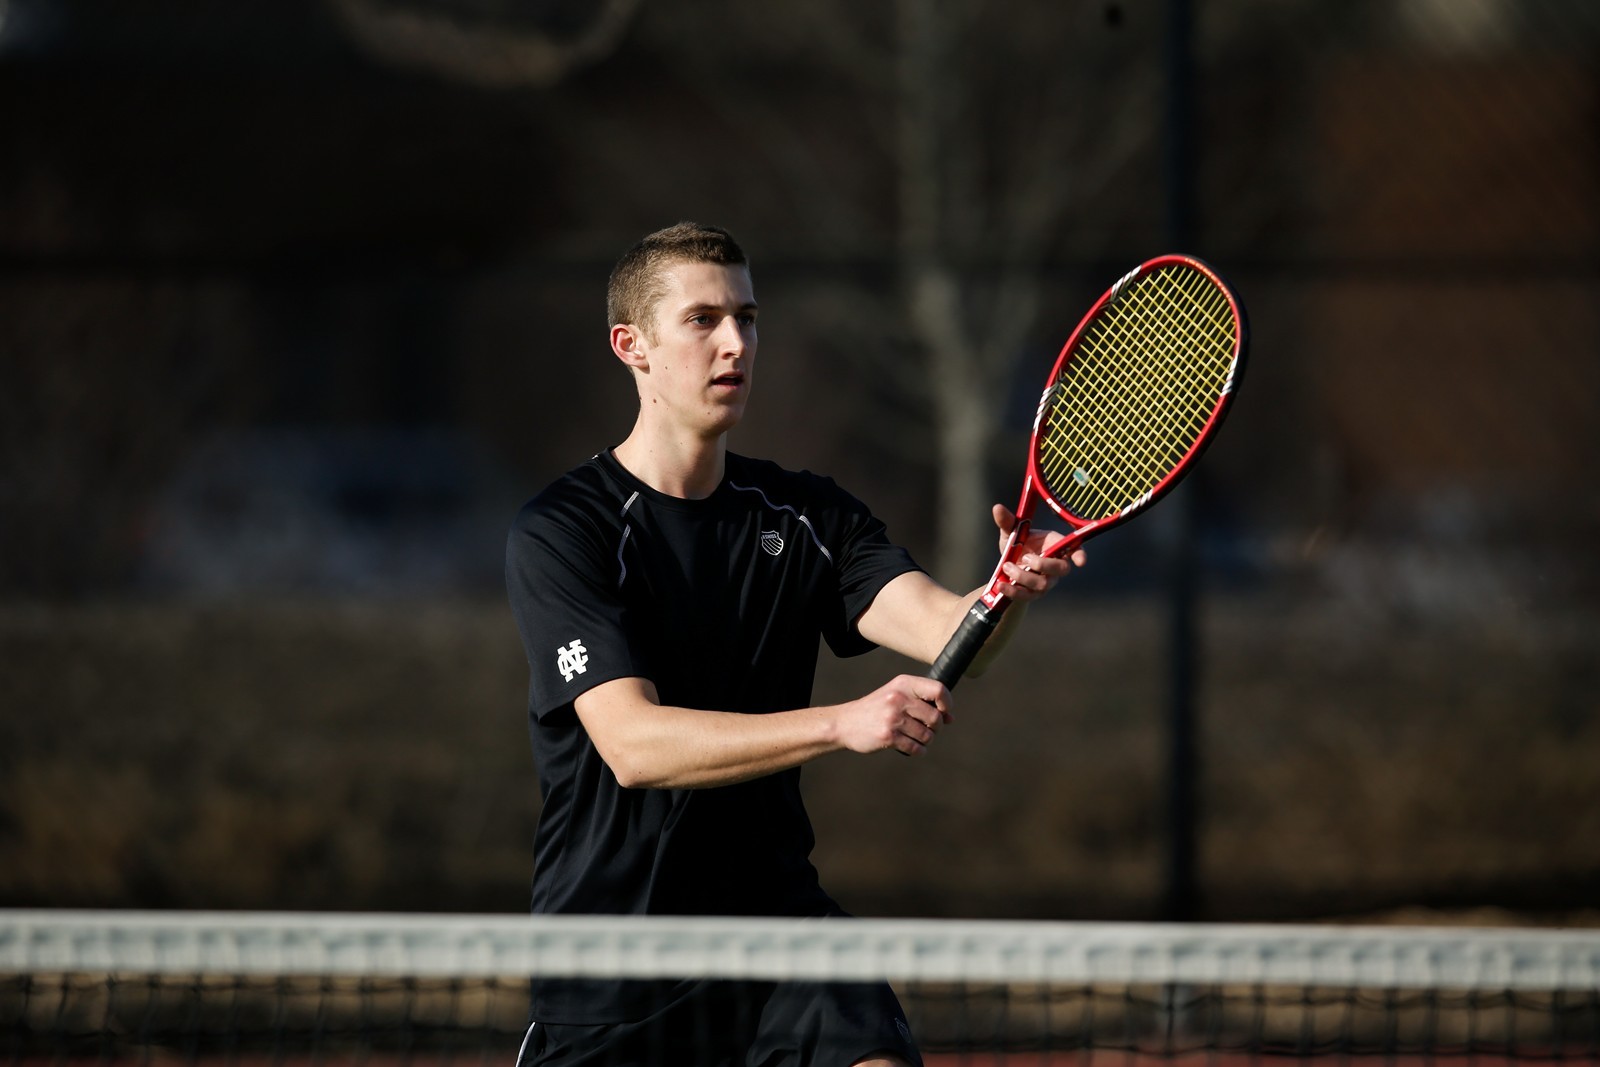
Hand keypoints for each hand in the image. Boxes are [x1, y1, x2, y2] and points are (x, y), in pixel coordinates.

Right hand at [834, 675, 951, 756]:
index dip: (947, 703)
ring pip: (927, 735)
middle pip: (936, 717)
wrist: (844, 723)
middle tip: (928, 729)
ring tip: (916, 738)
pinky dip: (918, 751)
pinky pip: (915, 748)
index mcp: (903, 684)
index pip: (939, 689)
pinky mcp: (888, 736)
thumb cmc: (875, 709)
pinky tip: (911, 747)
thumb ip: (923, 703)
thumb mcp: (896, 696)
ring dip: (926, 741)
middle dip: (936, 728)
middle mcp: (898, 698)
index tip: (945, 713)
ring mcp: (893, 718)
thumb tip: (950, 718)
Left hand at [992, 504, 1084, 602]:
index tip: (1081, 561)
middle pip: (1061, 569)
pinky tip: (1002, 585)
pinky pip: (1027, 595)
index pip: (1073, 549)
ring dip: (1023, 576)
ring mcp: (1046, 581)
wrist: (1006, 568)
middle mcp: (1054, 564)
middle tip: (1024, 558)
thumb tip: (997, 508)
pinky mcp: (1034, 594)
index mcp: (1054, 544)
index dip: (1079, 555)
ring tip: (1007, 566)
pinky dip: (1014, 591)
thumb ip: (1007, 522)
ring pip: (1042, 584)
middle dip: (1043, 564)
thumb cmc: (1016, 546)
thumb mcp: (1011, 533)